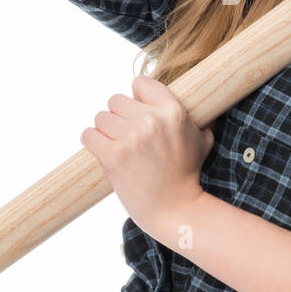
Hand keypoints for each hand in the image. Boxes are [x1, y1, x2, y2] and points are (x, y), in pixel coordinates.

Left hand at [80, 75, 215, 235]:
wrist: (175, 209)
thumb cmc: (187, 174)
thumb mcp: (202, 140)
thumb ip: (197, 117)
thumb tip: (199, 101)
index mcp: (173, 111)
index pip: (140, 83)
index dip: (137, 97)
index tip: (138, 111)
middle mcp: (151, 120)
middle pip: (115, 100)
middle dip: (119, 117)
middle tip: (128, 136)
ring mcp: (131, 138)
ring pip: (100, 117)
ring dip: (105, 131)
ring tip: (117, 146)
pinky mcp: (113, 156)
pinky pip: (88, 135)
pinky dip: (92, 142)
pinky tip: (102, 151)